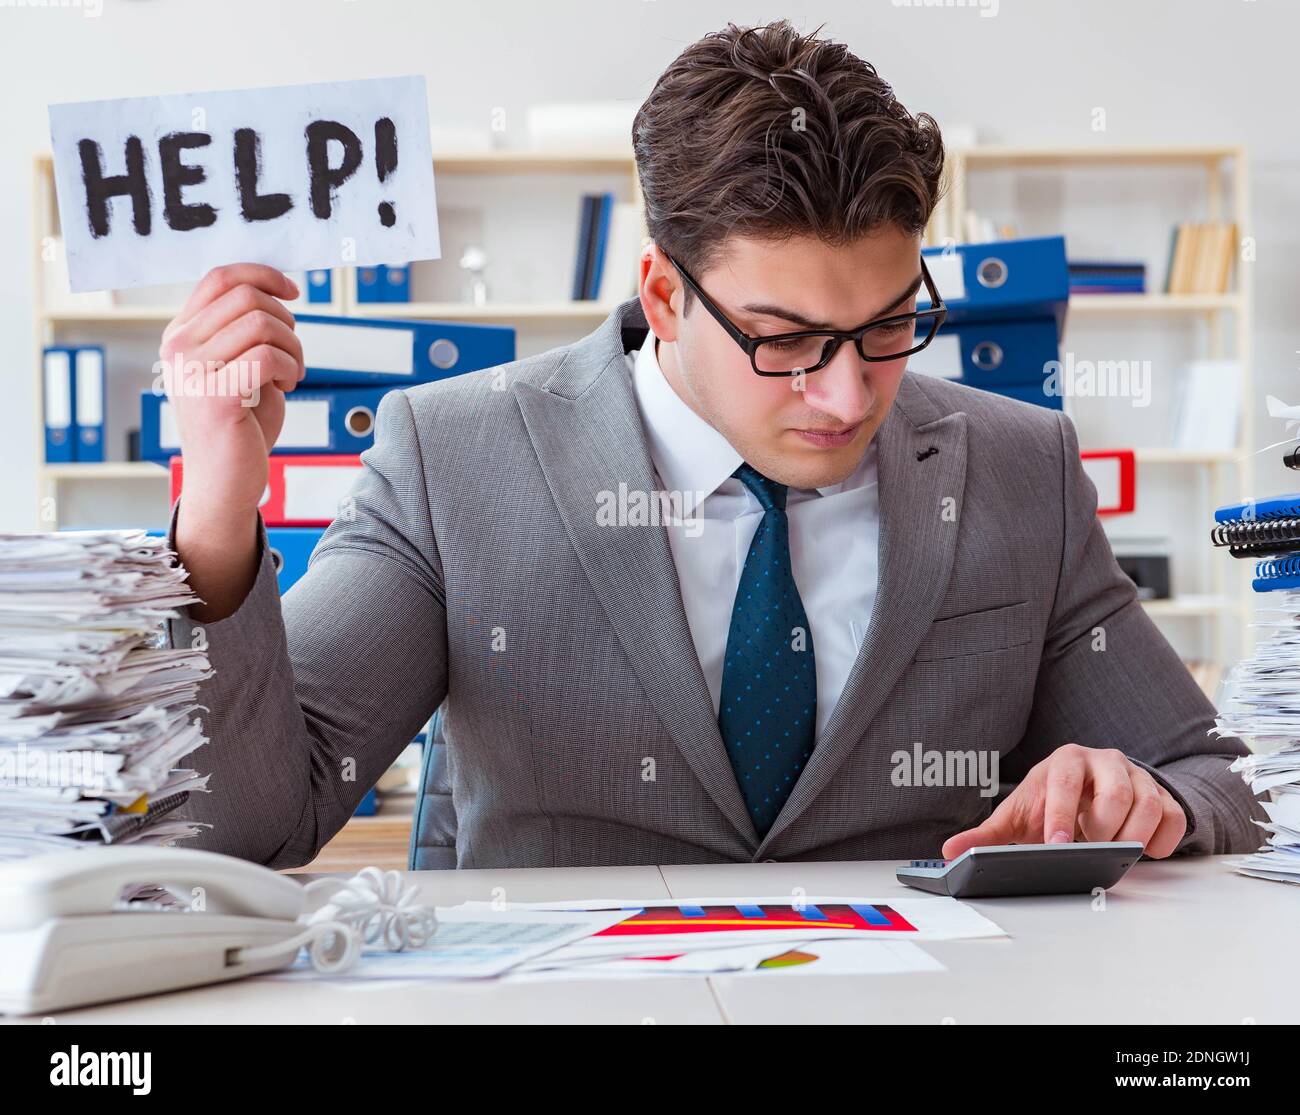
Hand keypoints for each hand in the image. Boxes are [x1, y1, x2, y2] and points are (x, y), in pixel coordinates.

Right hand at [159, 263, 303, 515]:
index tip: (292, 290)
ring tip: (291, 374)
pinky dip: (291, 367)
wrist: (225, 480)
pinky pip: (269, 356)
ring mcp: (194, 370)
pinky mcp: (217, 395)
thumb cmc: (237, 425)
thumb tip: (275, 290)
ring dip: (293, 348)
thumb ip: (244, 330)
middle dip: (286, 321)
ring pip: (263, 323)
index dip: (263, 274)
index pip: (220, 277)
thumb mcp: (236, 365)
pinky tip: (287, 386)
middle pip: (247, 297)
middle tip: (291, 354)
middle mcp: (179, 347)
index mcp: (181, 333)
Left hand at [941, 743, 1187, 859]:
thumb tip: (950, 851)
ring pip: (1149, 802)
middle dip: (1103, 827)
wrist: (1089, 792)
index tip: (1057, 845)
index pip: (1065, 781)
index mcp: (1066, 761)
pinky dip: (1164, 840)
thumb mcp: (1018, 815)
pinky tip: (1145, 852)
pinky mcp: (1163, 795)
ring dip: (1134, 834)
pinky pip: (1175, 816)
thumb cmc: (1052, 802)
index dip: (1062, 814)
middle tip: (1091, 849)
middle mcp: (1105, 763)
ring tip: (1116, 853)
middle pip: (1115, 790)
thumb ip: (985, 835)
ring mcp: (1137, 777)